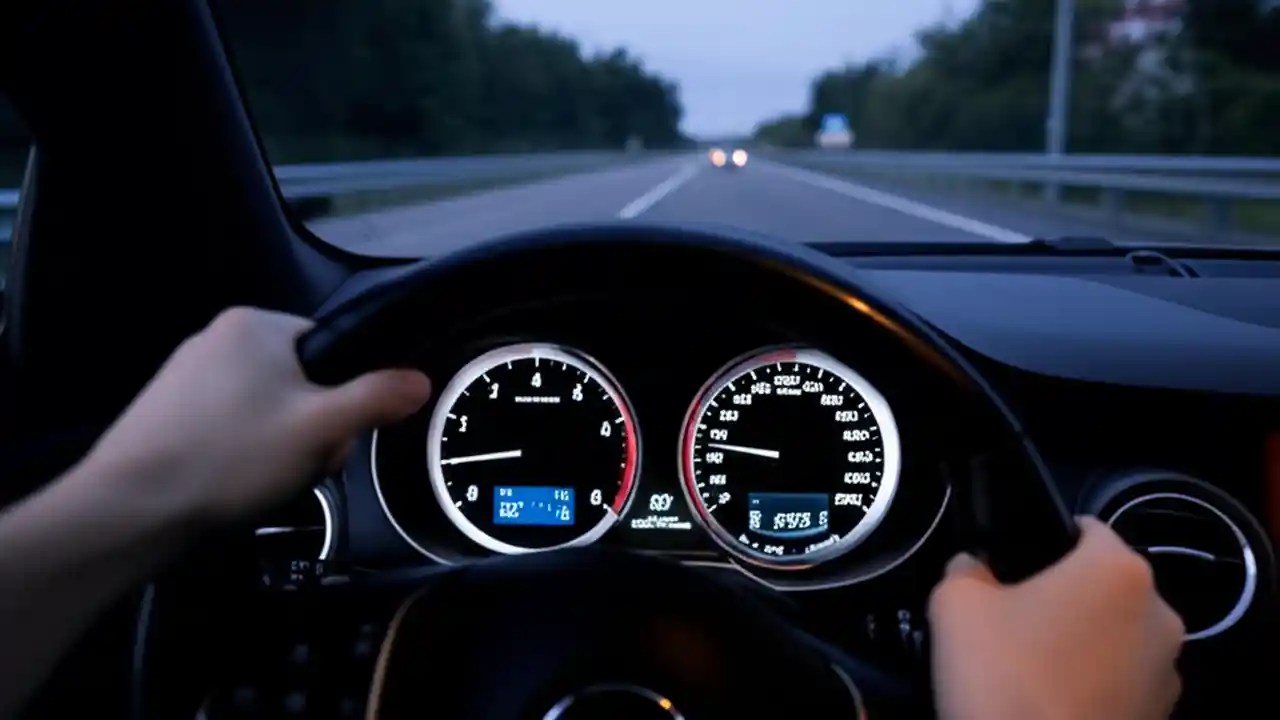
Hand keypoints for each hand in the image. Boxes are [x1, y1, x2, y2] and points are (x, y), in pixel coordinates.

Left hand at [77, 307, 430, 526]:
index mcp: (254, 324)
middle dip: (310, 427)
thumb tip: (421, 379)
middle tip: (299, 464)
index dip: (344, 394)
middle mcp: (217, 337)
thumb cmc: (230, 457)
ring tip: (262, 479)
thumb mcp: (319, 430)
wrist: (130, 509)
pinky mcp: (167, 411)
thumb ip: (375, 399)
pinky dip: (241, 453)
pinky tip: (232, 482)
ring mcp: (186, 374)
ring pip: (267, 408)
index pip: (329, 348)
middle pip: (300, 380)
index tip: (332, 434)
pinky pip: (230, 425)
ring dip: (279, 445)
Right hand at [929, 517, 1183, 719]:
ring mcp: (1167, 671)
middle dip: (1066, 596)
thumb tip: (974, 568)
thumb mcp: (954, 603)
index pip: (1085, 529)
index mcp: (1116, 569)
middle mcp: (1159, 613)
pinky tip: (1053, 703)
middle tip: (1015, 622)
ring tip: (1035, 670)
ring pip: (1117, 635)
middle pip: (1104, 585)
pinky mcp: (1161, 717)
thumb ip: (965, 568)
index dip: (1044, 540)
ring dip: (1085, 642)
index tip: (1011, 570)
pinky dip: (1096, 684)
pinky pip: (1123, 682)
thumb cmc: (1000, 675)